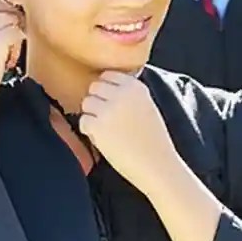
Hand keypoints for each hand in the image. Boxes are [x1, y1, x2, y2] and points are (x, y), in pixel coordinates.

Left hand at [78, 72, 178, 191]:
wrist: (157, 165)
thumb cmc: (153, 140)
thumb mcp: (147, 106)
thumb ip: (129, 93)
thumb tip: (105, 85)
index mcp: (135, 86)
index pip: (108, 75)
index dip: (106, 90)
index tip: (112, 104)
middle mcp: (121, 94)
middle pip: (94, 87)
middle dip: (97, 101)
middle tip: (107, 119)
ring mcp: (108, 109)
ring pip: (86, 103)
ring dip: (92, 116)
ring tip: (107, 130)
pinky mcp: (98, 126)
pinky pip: (83, 121)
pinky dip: (89, 131)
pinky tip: (104, 140)